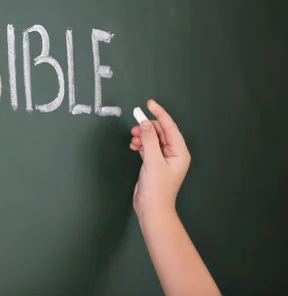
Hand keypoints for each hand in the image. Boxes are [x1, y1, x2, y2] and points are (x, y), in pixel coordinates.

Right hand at [129, 100, 190, 217]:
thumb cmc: (157, 186)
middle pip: (160, 132)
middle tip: (133, 127)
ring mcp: (163, 159)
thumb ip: (149, 140)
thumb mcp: (153, 160)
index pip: (170, 127)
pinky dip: (141, 144)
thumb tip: (144, 123)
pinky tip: (134, 146)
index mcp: (179, 151)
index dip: (159, 114)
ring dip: (142, 136)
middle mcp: (173, 153)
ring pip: (153, 139)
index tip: (149, 103)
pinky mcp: (154, 164)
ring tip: (132, 140)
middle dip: (147, 127)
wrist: (152, 209)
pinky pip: (148, 147)